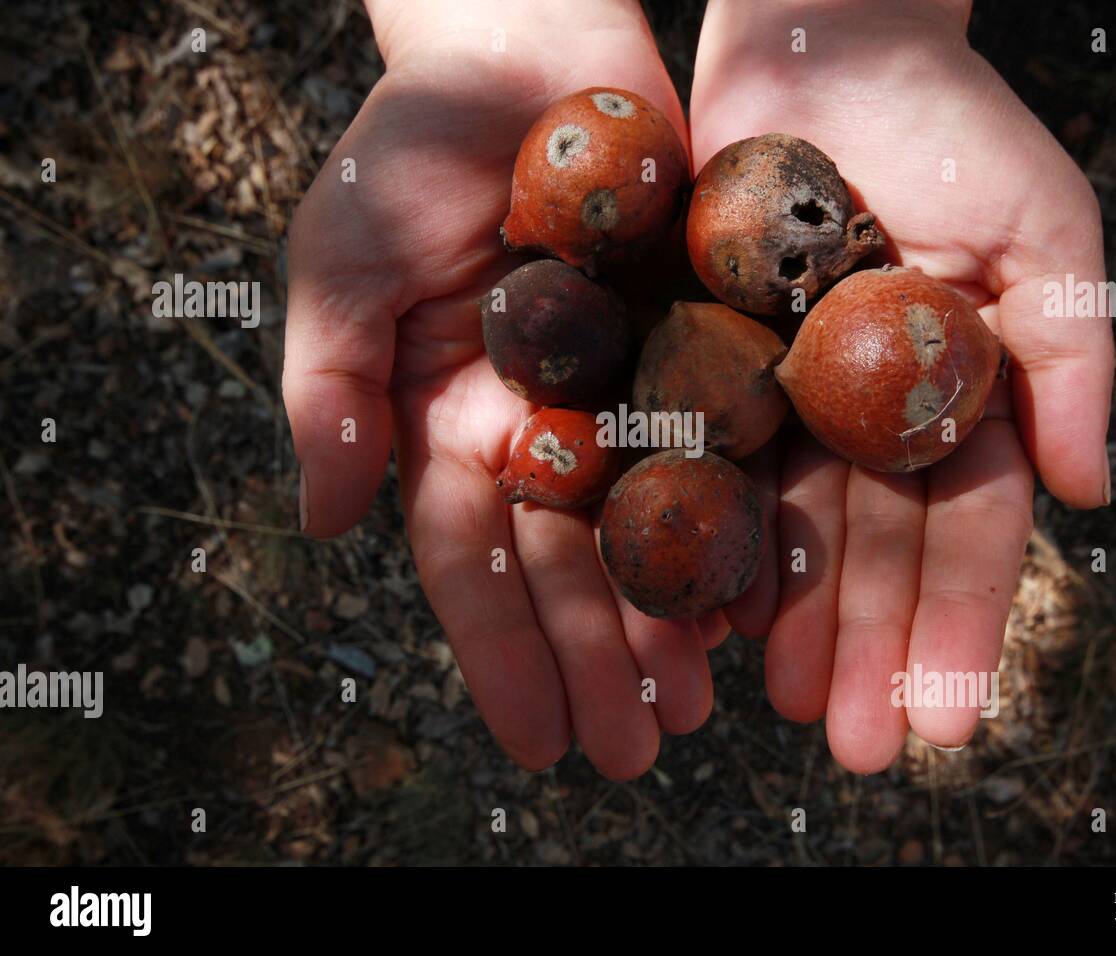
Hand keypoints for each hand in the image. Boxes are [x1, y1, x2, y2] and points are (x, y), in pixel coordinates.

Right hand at [283, 0, 723, 778]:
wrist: (530, 49)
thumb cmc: (417, 146)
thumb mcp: (344, 258)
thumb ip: (328, 384)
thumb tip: (317, 519)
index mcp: (448, 424)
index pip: (474, 565)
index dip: (504, 654)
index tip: (536, 743)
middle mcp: (538, 431)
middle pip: (572, 570)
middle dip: (600, 665)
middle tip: (640, 754)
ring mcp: (619, 400)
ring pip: (649, 533)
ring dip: (669, 625)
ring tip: (702, 710)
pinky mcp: (693, 356)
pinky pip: (719, 457)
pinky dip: (736, 530)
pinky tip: (758, 603)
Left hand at [692, 0, 1112, 768]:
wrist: (820, 37)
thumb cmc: (951, 121)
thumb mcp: (1045, 231)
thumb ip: (1065, 361)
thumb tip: (1090, 498)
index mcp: (954, 398)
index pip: (965, 534)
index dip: (958, 629)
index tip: (948, 724)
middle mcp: (867, 415)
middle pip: (869, 553)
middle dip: (866, 650)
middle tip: (851, 749)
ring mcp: (783, 395)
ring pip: (786, 530)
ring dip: (786, 622)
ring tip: (775, 706)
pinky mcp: (704, 361)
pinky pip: (702, 466)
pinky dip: (702, 538)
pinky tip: (699, 614)